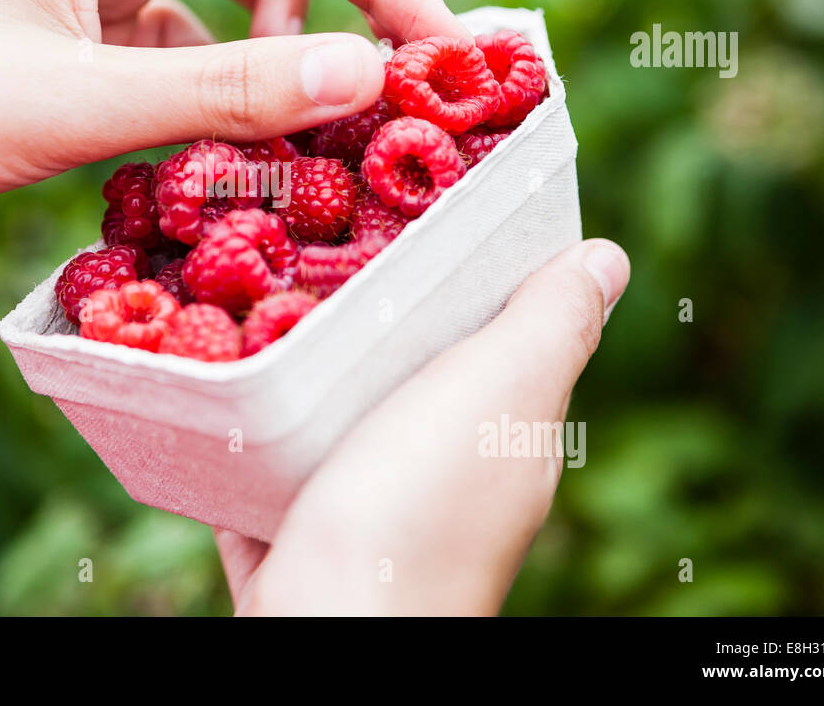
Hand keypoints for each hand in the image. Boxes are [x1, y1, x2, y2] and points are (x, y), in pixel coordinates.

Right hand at [216, 239, 630, 614]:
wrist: (324, 629)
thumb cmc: (418, 506)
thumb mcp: (500, 392)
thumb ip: (548, 325)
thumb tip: (606, 259)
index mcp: (502, 431)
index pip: (501, 334)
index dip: (474, 267)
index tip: (424, 193)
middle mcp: (437, 469)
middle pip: (410, 368)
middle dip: (373, 305)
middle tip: (320, 220)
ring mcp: (361, 505)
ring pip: (333, 415)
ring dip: (304, 362)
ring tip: (258, 277)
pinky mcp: (289, 530)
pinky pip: (265, 461)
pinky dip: (247, 422)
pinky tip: (217, 373)